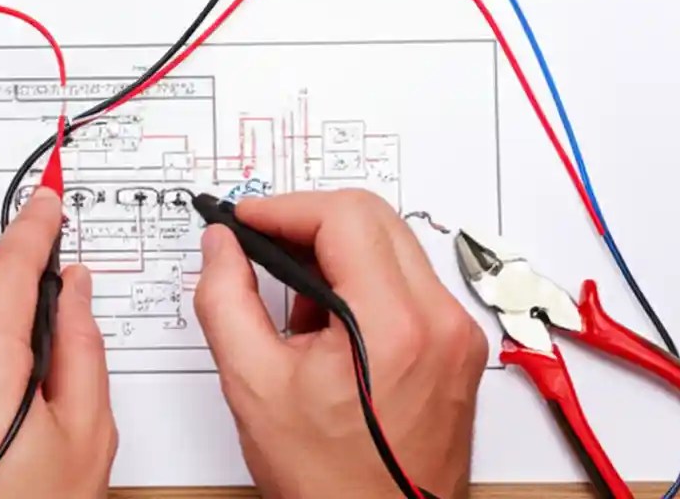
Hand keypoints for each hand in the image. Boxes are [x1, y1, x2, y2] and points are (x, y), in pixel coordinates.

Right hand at [195, 190, 486, 498]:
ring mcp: (456, 335)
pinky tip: (330, 330)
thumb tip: (221, 247)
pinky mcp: (458, 349)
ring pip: (395, 247)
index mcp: (393, 326)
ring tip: (296, 310)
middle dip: (311, 223)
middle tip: (263, 247)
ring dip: (338, 255)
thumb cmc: (329, 485)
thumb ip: (226, 299)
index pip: (344, 216)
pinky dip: (365, 285)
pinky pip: (410, 285)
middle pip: (375, 219)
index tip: (249, 220)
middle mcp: (440, 322)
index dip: (285, 208)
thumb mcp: (254, 386)